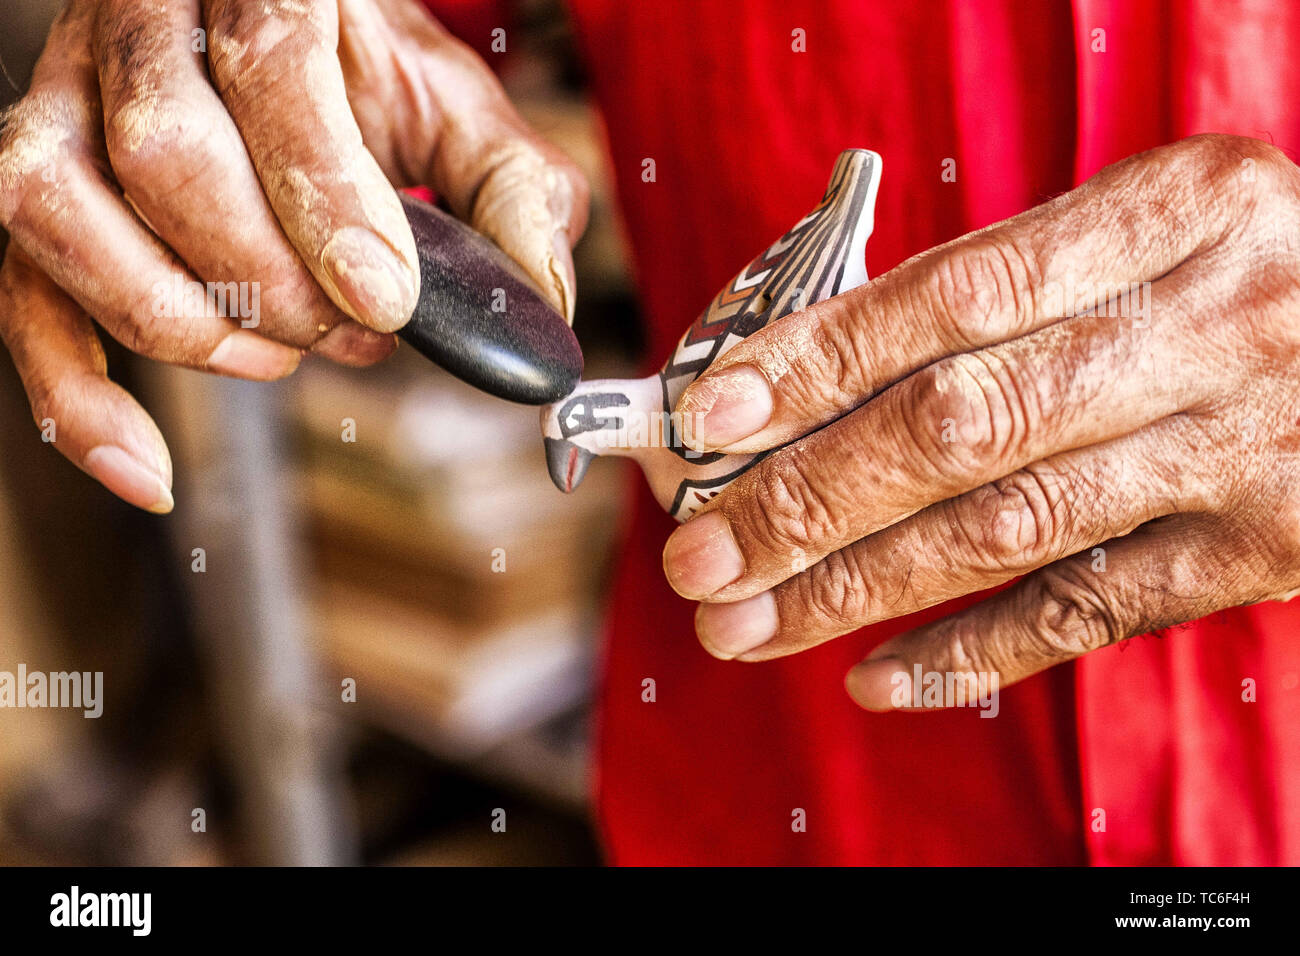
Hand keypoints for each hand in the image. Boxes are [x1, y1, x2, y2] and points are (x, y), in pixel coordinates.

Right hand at [0, 0, 586, 511]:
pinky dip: (76, 396)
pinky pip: (18, 294)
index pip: (269, 70)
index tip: (383, 299)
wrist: (266, 28)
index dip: (324, 195)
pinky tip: (147, 468)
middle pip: (166, 156)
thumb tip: (542, 308)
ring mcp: (65, 101)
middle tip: (358, 329)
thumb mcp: (456, 108)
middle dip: (273, 279)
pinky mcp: (39, 187)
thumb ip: (511, 193)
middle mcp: (140, 25)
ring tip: (282, 351)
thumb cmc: (360, 72)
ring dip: (186, 321)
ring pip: (65, 212)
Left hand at [661, 134, 1299, 710]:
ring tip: (744, 622)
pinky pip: (1092, 612)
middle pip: (964, 425)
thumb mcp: (1148, 227)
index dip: (820, 361)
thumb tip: (803, 375)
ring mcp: (1241, 449)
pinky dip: (971, 651)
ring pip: (1007, 531)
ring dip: (856, 586)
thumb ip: (1002, 285)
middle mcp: (1212, 327)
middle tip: (699, 553)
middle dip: (808, 498)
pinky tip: (873, 676)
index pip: (955, 296)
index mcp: (1177, 211)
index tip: (715, 419)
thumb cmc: (1243, 273)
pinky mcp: (1259, 551)